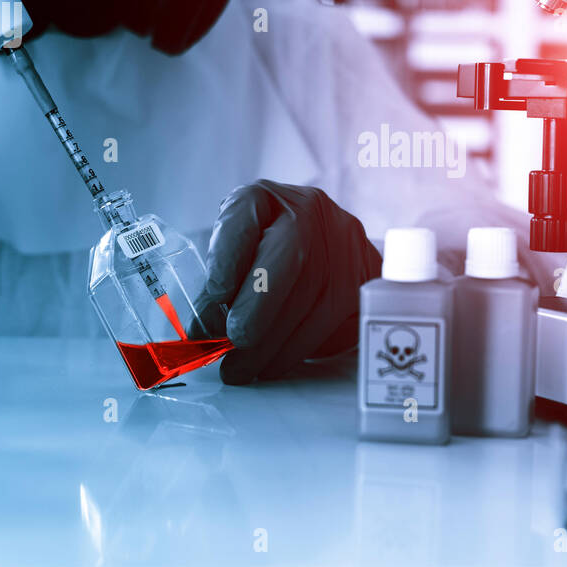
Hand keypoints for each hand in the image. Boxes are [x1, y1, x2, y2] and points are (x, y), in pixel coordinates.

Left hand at [194, 180, 381, 383]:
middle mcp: (309, 210)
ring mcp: (344, 242)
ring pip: (314, 298)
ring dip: (274, 343)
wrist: (322, 247)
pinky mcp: (363, 277)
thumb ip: (217, 280)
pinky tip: (272, 363)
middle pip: (291, 257)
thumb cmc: (261, 256)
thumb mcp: (230, 255)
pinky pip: (334, 319)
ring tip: (242, 369)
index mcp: (264, 197)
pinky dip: (297, 349)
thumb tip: (203, 329)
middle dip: (259, 309)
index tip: (213, 297)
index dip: (229, 256)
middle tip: (233, 342)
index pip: (245, 212)